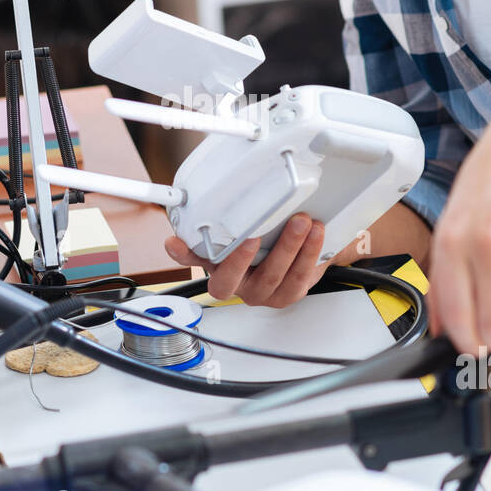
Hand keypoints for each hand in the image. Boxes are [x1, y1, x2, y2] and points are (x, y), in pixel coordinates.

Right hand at [164, 213, 326, 307]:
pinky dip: (310, 253)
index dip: (183, 255)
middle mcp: (238, 285)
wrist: (300, 250)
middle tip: (253, 234)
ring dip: (289, 248)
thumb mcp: (240, 230)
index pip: (193, 262)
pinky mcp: (290, 292)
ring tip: (300, 222)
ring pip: (274, 276)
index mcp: (218, 267)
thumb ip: (220, 220)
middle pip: (232, 280)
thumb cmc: (264, 240)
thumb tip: (199, 197)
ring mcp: (265, 291)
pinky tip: (315, 234)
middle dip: (243, 257)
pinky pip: (300, 277)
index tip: (175, 243)